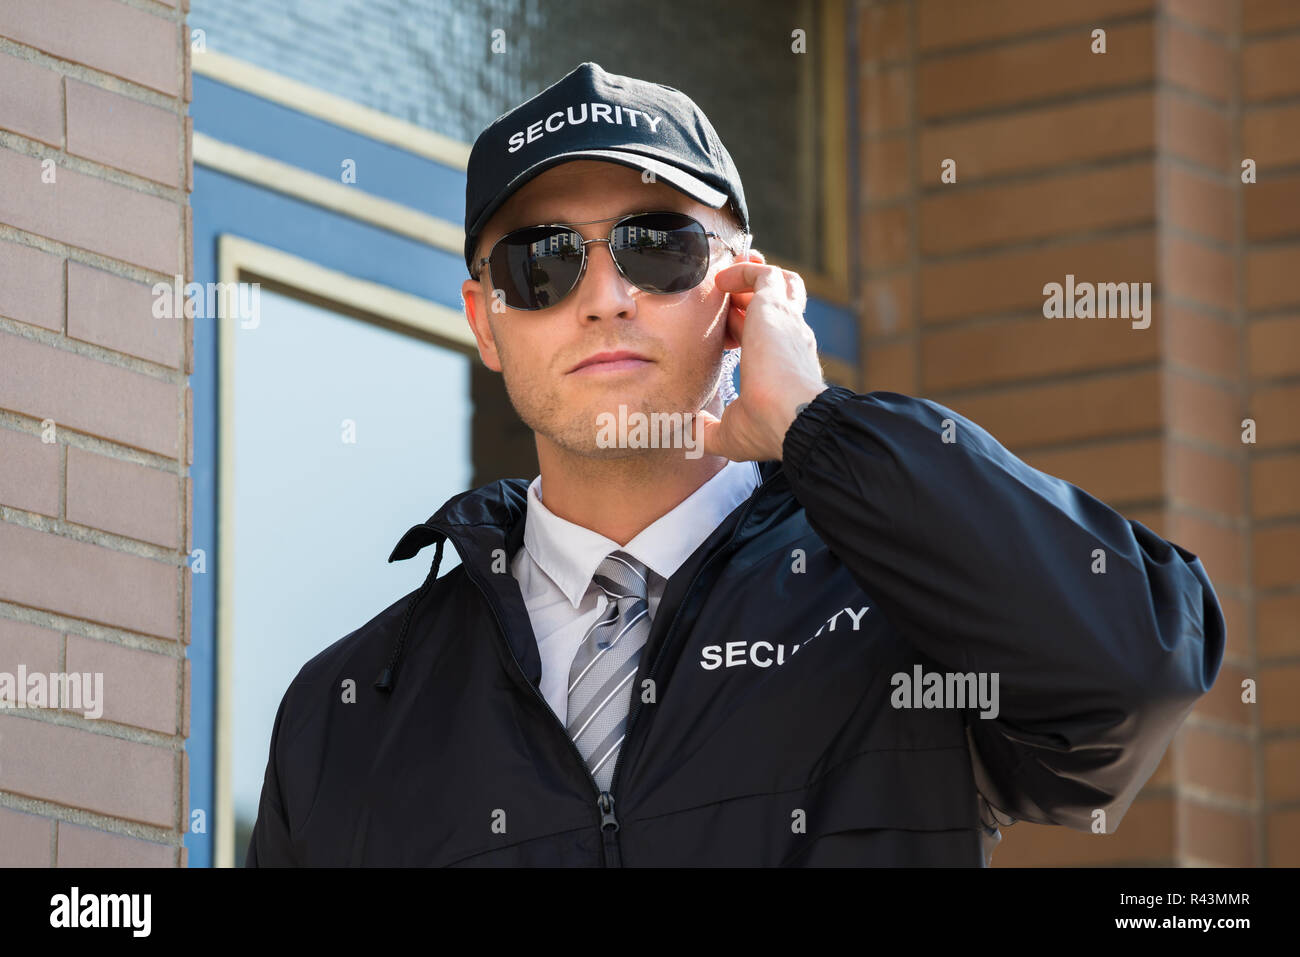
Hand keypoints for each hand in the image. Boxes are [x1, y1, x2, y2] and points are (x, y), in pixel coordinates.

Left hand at [696, 250, 827, 461]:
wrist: (792, 418)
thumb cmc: (769, 429)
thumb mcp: (731, 433)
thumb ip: (707, 430)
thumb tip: (687, 430)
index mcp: (785, 365)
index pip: (768, 334)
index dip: (743, 326)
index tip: (724, 332)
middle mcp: (791, 338)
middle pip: (779, 302)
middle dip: (754, 292)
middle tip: (728, 289)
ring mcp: (786, 321)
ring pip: (778, 281)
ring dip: (752, 274)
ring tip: (725, 275)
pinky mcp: (774, 306)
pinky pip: (762, 274)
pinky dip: (742, 271)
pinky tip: (721, 280)